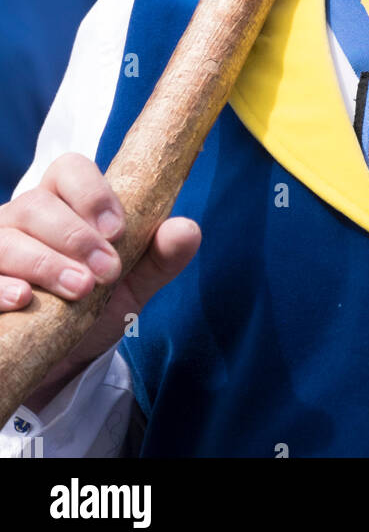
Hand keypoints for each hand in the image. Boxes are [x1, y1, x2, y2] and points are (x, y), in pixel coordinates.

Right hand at [0, 153, 199, 409]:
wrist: (60, 362)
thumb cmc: (96, 306)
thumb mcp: (133, 284)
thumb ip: (160, 256)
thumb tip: (187, 229)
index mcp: (64, 202)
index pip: (70, 169)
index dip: (92, 193)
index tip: (117, 229)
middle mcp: (24, 218)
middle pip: (38, 204)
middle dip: (75, 236)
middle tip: (105, 272)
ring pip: (6, 237)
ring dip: (44, 262)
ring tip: (78, 289)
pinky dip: (0, 285)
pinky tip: (23, 299)